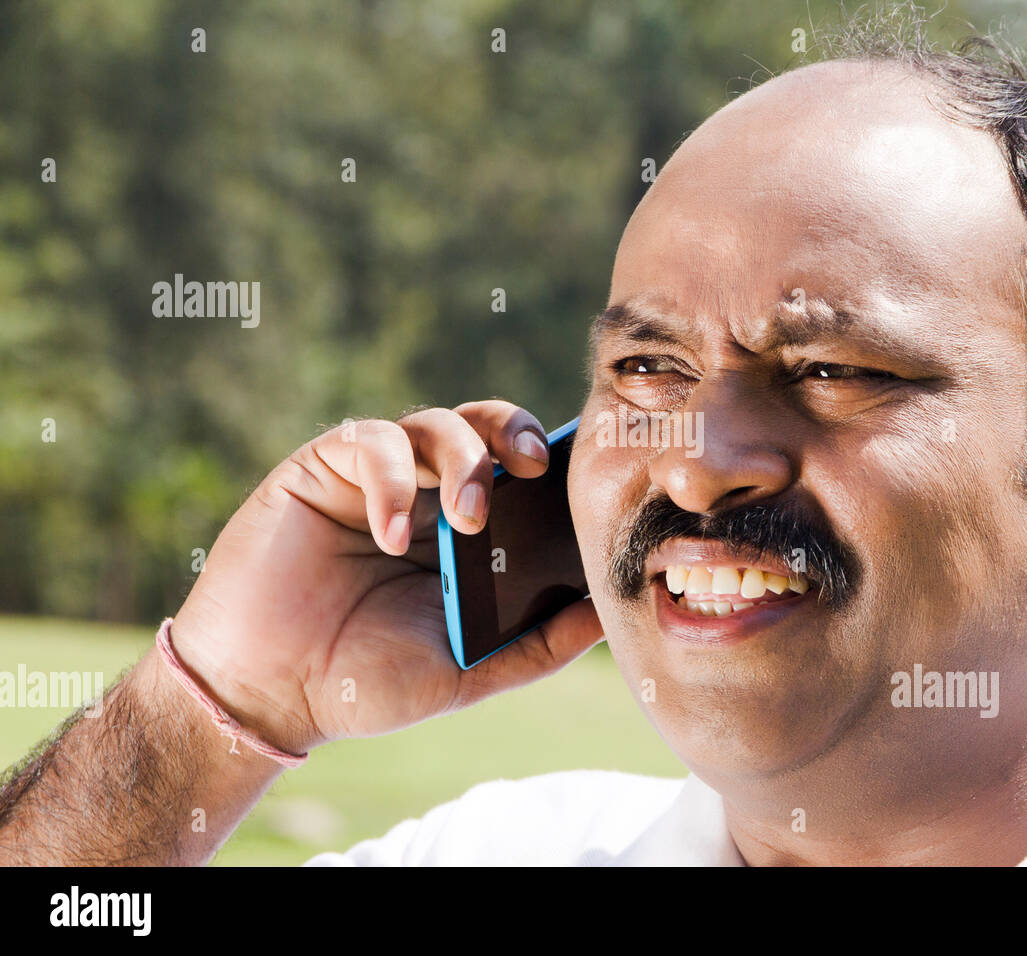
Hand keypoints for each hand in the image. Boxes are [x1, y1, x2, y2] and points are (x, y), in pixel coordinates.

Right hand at [169, 401, 603, 753]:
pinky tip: (392, 535)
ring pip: (431, 422)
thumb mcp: (468, 671)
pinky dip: (389, 481)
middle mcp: (423, 494)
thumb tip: (605, 614)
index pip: (518, 469)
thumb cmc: (366, 684)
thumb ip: (537, 644)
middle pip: (483, 424)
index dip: (549, 456)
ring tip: (467, 519)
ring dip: (461, 459)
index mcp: (465, 532)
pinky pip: (367, 442)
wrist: (269, 697)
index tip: (575, 475)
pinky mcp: (319, 471)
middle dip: (514, 432)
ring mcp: (373, 478)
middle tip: (531, 467)